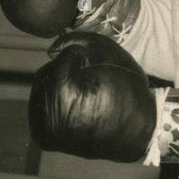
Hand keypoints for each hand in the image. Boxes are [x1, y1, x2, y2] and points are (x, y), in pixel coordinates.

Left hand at [29, 31, 156, 161]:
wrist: (138, 135)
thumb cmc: (127, 92)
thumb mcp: (110, 55)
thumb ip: (78, 41)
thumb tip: (50, 50)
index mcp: (63, 92)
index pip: (62, 58)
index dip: (79, 56)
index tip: (92, 65)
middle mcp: (48, 115)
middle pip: (47, 73)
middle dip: (65, 70)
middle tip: (85, 78)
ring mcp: (44, 129)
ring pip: (41, 90)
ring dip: (58, 84)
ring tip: (81, 91)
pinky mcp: (44, 137)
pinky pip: (41, 108)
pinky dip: (54, 101)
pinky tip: (72, 102)